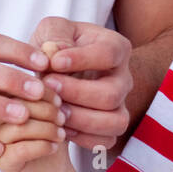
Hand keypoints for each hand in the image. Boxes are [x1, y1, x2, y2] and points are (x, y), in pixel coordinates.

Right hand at [0, 91, 70, 171]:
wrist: (53, 167)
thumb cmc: (50, 130)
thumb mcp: (51, 104)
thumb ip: (46, 86)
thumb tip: (49, 66)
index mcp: (0, 98)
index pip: (16, 86)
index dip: (42, 91)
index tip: (60, 101)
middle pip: (17, 106)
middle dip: (47, 110)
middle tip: (63, 118)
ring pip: (20, 128)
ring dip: (48, 129)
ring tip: (61, 134)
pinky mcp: (3, 162)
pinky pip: (23, 150)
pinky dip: (44, 146)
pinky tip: (54, 146)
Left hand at [30, 18, 133, 153]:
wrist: (56, 71)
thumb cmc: (57, 47)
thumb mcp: (52, 30)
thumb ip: (55, 35)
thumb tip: (55, 55)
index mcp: (116, 48)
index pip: (108, 54)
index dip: (81, 60)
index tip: (53, 62)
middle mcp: (124, 78)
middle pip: (111, 94)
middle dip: (77, 93)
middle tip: (48, 87)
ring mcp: (120, 105)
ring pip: (115, 121)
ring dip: (81, 120)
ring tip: (55, 111)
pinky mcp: (110, 127)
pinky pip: (106, 141)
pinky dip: (83, 139)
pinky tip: (60, 127)